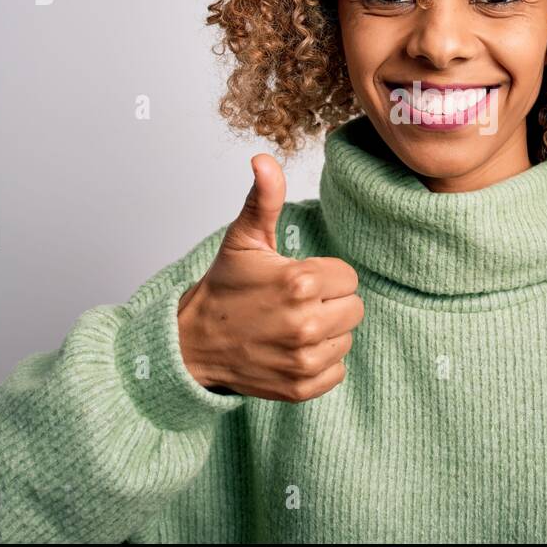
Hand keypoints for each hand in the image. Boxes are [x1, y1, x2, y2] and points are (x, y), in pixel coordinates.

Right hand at [175, 153, 362, 401]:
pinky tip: (292, 351)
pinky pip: (337, 371)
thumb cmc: (224, 289)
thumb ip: (263, 198)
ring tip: (291, 326)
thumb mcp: (243, 239)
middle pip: (354, 308)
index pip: (348, 277)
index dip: (324, 277)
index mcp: (299, 281)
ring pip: (347, 338)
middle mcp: (305, 323)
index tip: (297, 281)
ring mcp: (303, 359)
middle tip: (294, 304)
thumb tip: (264, 159)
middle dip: (329, 303)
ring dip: (326, 333)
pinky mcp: (301, 387)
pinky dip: (320, 363)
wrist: (192, 345)